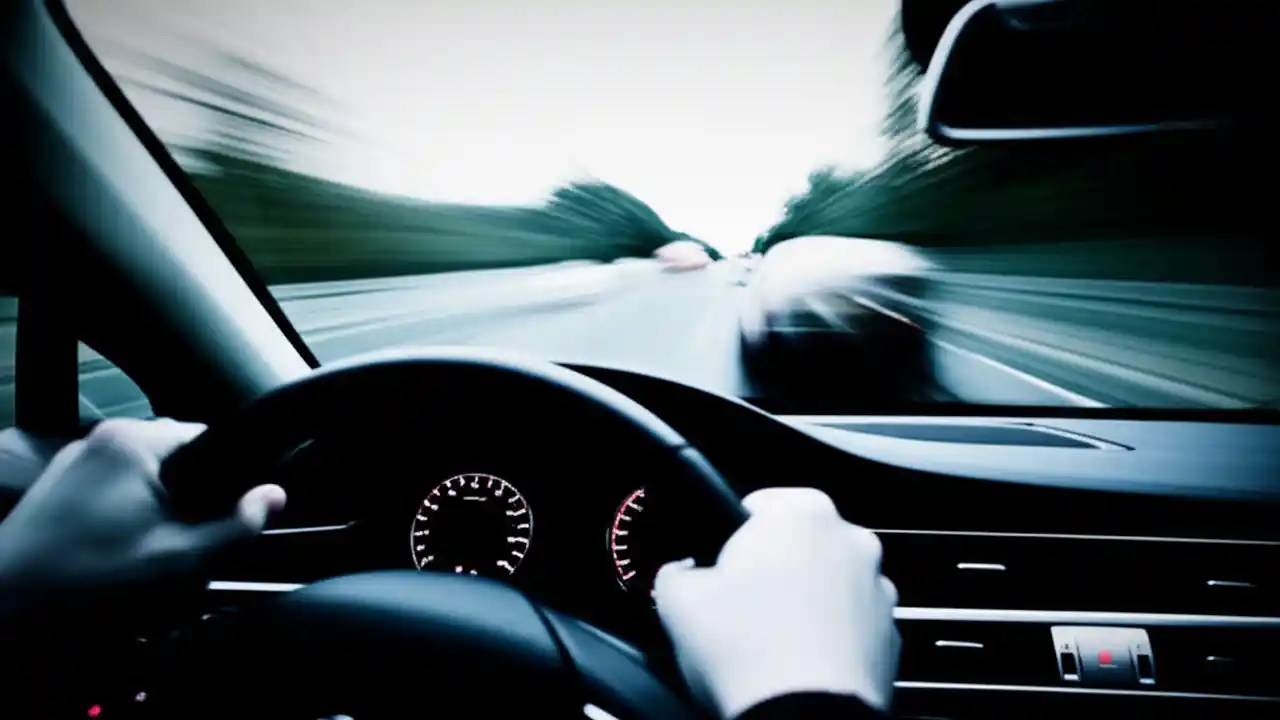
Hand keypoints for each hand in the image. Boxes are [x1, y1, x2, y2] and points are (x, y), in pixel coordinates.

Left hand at [0, 419, 285, 616]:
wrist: (11, 588)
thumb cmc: (90, 572)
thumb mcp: (174, 557)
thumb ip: (233, 527)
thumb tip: (275, 496)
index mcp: (139, 443)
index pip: (208, 436)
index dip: (226, 471)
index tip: (224, 507)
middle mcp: (110, 433)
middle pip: (178, 447)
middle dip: (192, 483)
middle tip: (186, 528)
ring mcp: (83, 448)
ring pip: (147, 459)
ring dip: (160, 488)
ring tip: (152, 532)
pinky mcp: (65, 468)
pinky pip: (118, 468)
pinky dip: (130, 492)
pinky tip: (122, 531)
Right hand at [654, 487, 899, 718]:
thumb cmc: (748, 653)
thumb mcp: (678, 601)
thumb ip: (675, 570)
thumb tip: (679, 574)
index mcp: (801, 512)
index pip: (759, 504)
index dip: (731, 537)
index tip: (720, 566)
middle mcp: (850, 541)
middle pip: (799, 544)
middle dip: (773, 569)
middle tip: (739, 607)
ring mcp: (877, 590)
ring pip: (830, 584)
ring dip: (805, 603)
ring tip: (769, 641)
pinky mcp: (891, 636)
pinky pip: (852, 626)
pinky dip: (830, 638)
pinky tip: (798, 663)